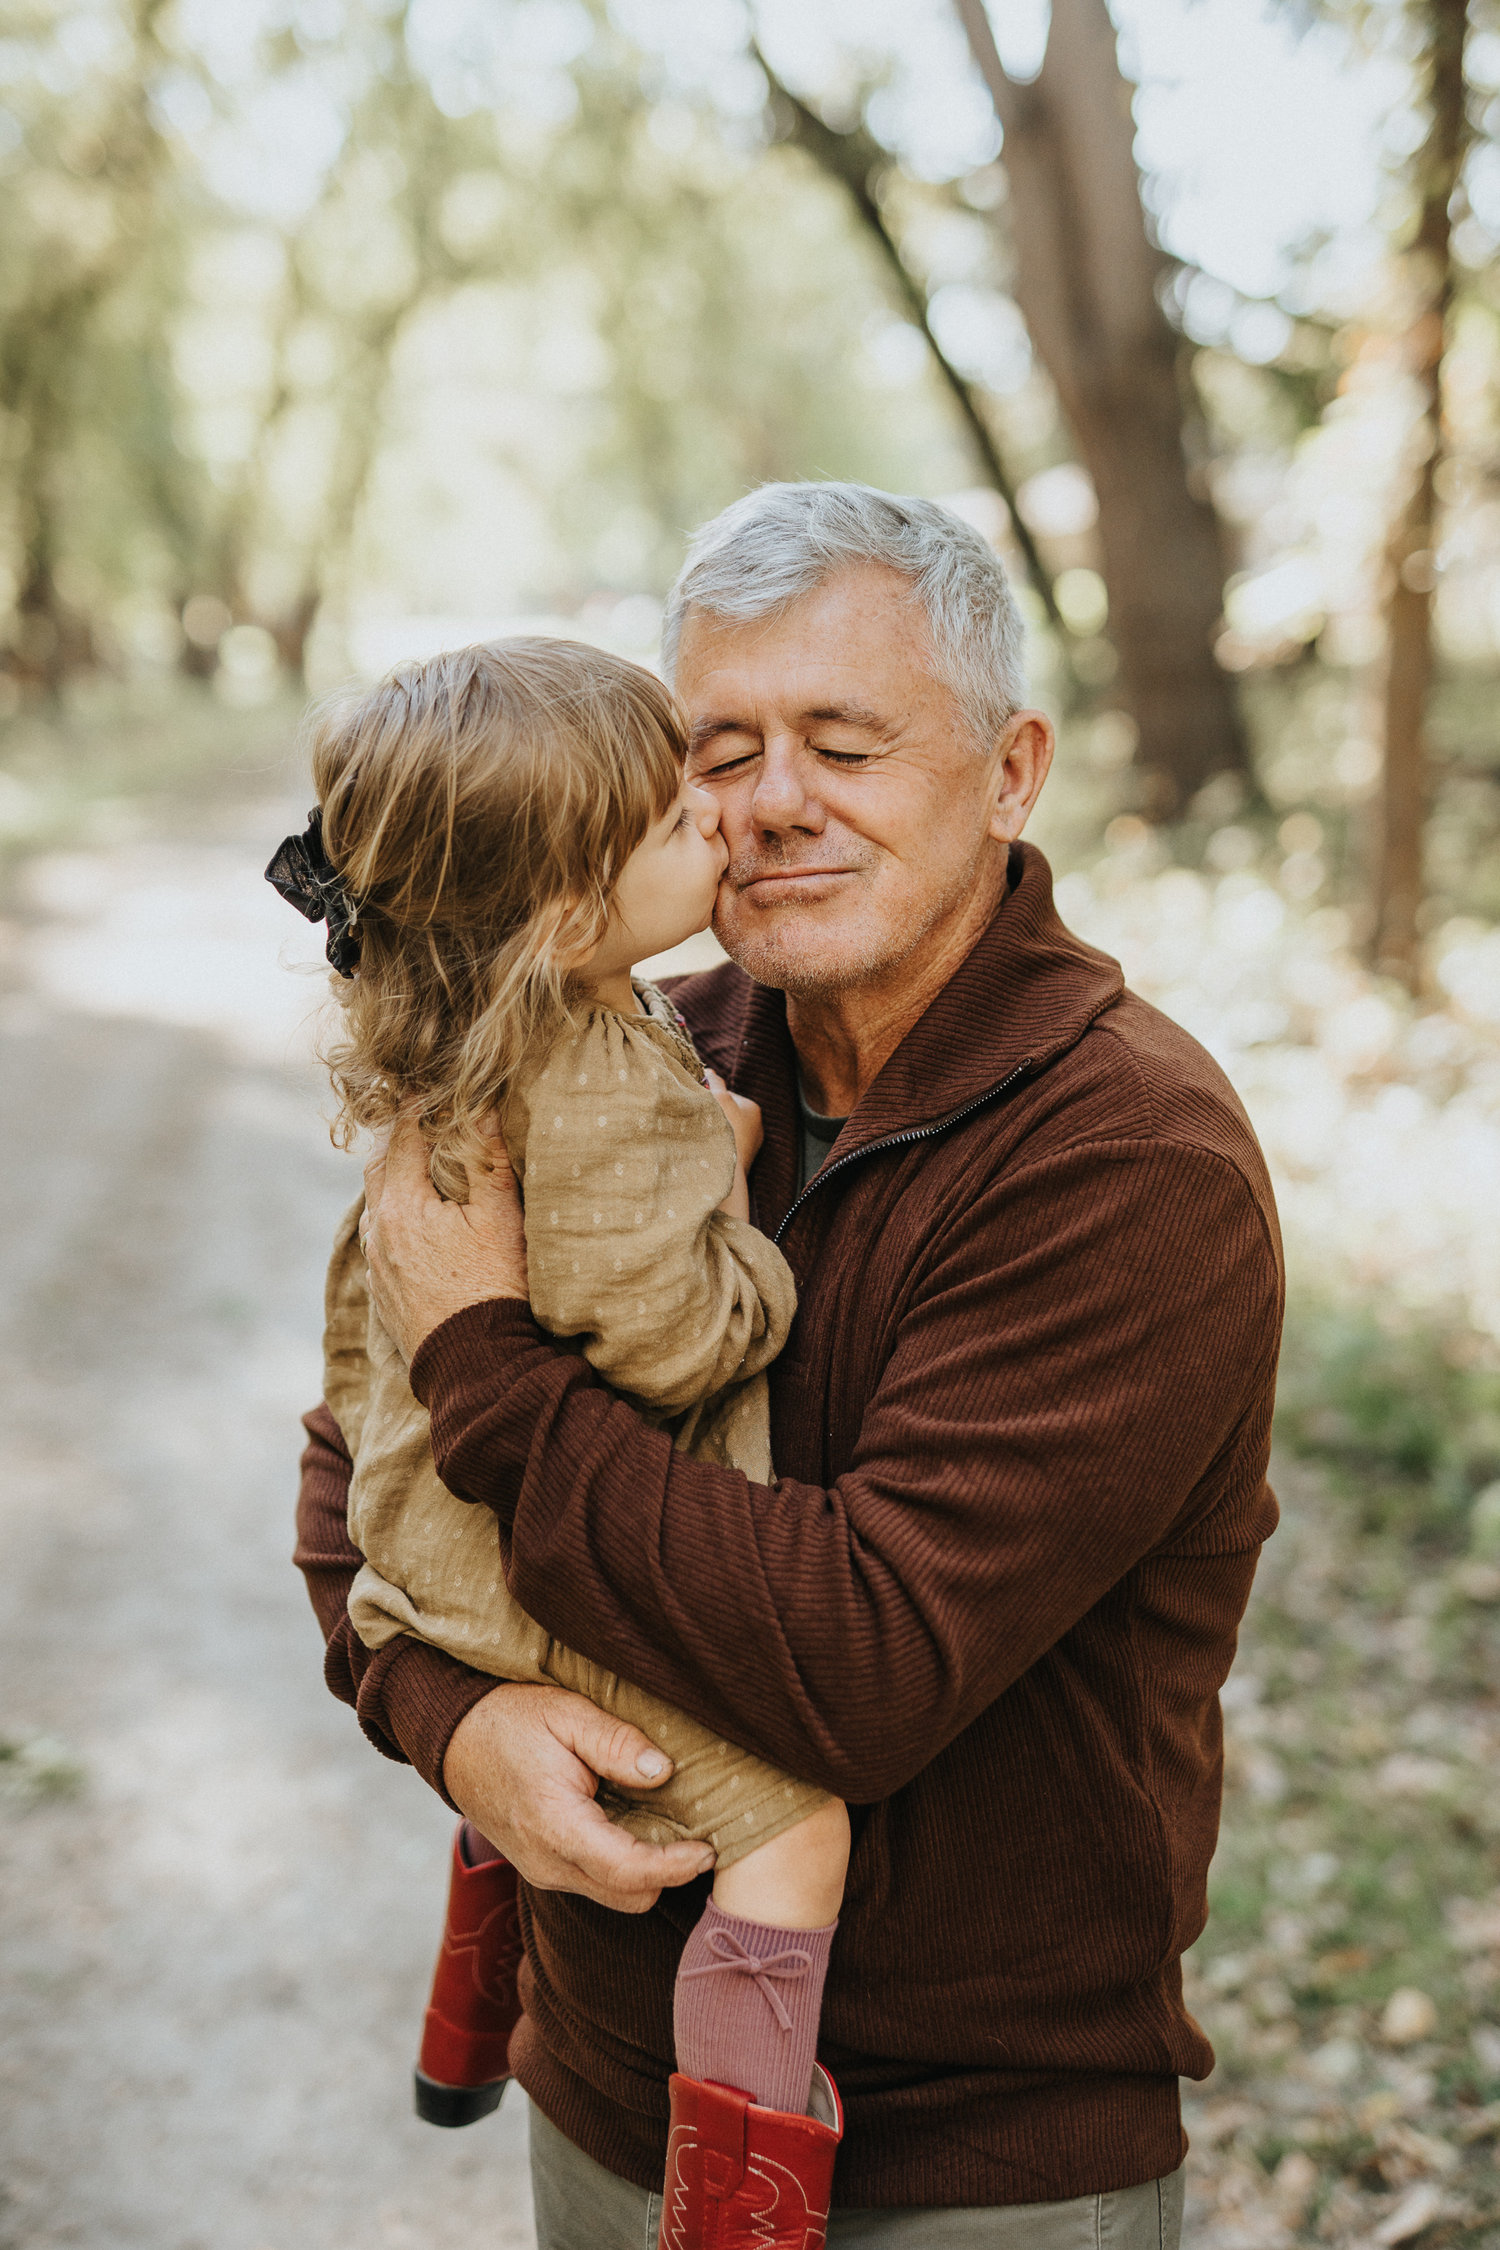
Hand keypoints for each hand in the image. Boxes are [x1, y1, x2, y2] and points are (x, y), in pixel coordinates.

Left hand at [362, 1112, 527, 1361]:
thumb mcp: (502, 1219)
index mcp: (403, 1206)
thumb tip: (482, 1108)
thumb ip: (488, 1161)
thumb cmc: (495, 1290)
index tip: (426, 1083)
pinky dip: (394, 1217)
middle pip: (377, 1167)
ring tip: (417, 1164)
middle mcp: (380, 1233)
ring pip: (376, 1205)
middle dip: (397, 1137)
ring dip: (392, 1179)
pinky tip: (415, 1221)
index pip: (402, 1138)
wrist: (479, 1367)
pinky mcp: (383, 1294)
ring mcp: (377, 1266)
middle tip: (418, 1115)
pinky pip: (379, 1240)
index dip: (415, 1106)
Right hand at [442, 1682, 715, 1911]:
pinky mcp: (542, 1867)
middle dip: (668, 1874)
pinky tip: (635, 1826)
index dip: (676, 1867)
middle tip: (698, 1835)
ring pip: (613, 1894)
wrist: (453, 1738)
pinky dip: (623, 1866)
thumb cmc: (509, 1719)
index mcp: (556, 1826)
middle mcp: (548, 1863)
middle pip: (628, 1897)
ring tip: (671, 1828)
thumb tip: (662, 1772)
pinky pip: (595, 1882)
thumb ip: (616, 1743)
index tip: (709, 1849)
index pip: (629, 1871)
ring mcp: (542, 1871)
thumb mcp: (566, 1713)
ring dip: (646, 1871)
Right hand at [704, 1069, 763, 1173]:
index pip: (727, 1095)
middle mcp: (756, 1126)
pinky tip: (708, 1146)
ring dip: (714, 1129)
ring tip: (702, 1133)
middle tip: (698, 1118)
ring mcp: (750, 1144)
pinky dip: (717, 1143)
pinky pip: (727, 1144)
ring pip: (726, 1129)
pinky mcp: (741, 1158)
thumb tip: (710, 1071)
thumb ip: (714, 1083)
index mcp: (753, 1109)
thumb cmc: (725, 1130)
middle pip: (727, 1112)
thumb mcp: (718, 1099)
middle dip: (713, 1113)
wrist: (728, 1169)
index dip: (710, 1096)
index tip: (698, 1102)